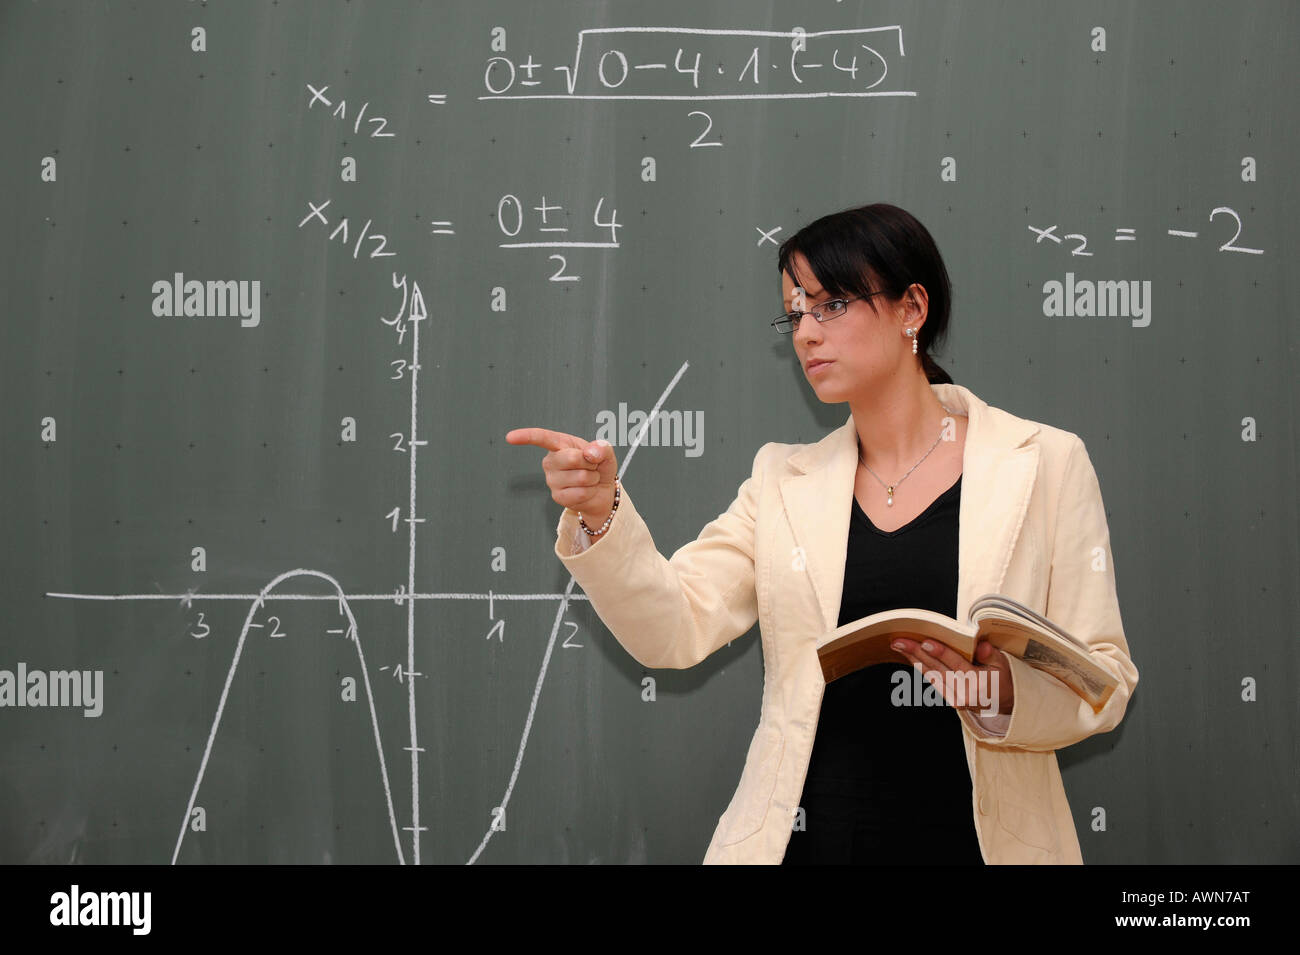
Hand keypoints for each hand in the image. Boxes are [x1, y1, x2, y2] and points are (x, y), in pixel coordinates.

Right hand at [505, 428, 619, 523]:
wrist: (602, 491)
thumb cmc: (599, 466)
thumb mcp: (605, 453)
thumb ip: (601, 448)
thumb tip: (590, 453)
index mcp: (559, 445)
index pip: (541, 438)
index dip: (526, 437)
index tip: (510, 437)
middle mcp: (550, 462)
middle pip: (571, 458)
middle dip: (590, 462)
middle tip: (592, 466)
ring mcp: (552, 480)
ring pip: (580, 477)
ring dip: (592, 478)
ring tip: (589, 479)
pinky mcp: (557, 497)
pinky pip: (580, 493)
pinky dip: (590, 492)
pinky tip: (586, 491)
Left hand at [890, 637, 1013, 716]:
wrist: (1007, 703)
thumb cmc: (1002, 677)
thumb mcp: (1002, 663)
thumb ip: (991, 654)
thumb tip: (982, 646)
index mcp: (979, 682)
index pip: (956, 663)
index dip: (940, 652)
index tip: (924, 642)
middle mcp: (965, 693)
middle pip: (937, 668)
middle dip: (916, 653)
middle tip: (899, 641)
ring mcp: (956, 699)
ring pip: (931, 675)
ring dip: (914, 659)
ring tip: (899, 646)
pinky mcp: (951, 701)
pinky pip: (933, 681)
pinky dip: (921, 668)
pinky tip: (911, 657)